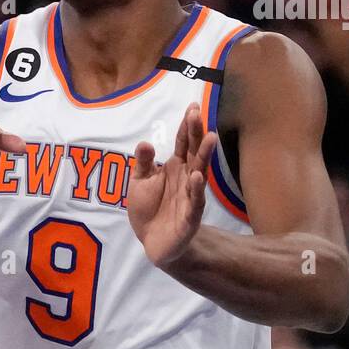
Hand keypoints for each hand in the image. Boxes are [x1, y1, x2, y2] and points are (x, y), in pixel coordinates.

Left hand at [127, 103, 217, 266]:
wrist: (152, 241)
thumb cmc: (149, 208)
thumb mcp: (140, 182)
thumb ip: (144, 163)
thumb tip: (146, 142)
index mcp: (176, 168)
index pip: (184, 143)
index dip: (187, 126)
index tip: (192, 106)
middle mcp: (187, 179)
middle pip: (194, 153)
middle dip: (196, 134)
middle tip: (197, 114)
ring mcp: (190, 197)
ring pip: (200, 173)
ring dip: (204, 156)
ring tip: (209, 138)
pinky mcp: (189, 218)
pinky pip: (194, 202)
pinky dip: (196, 191)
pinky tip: (196, 177)